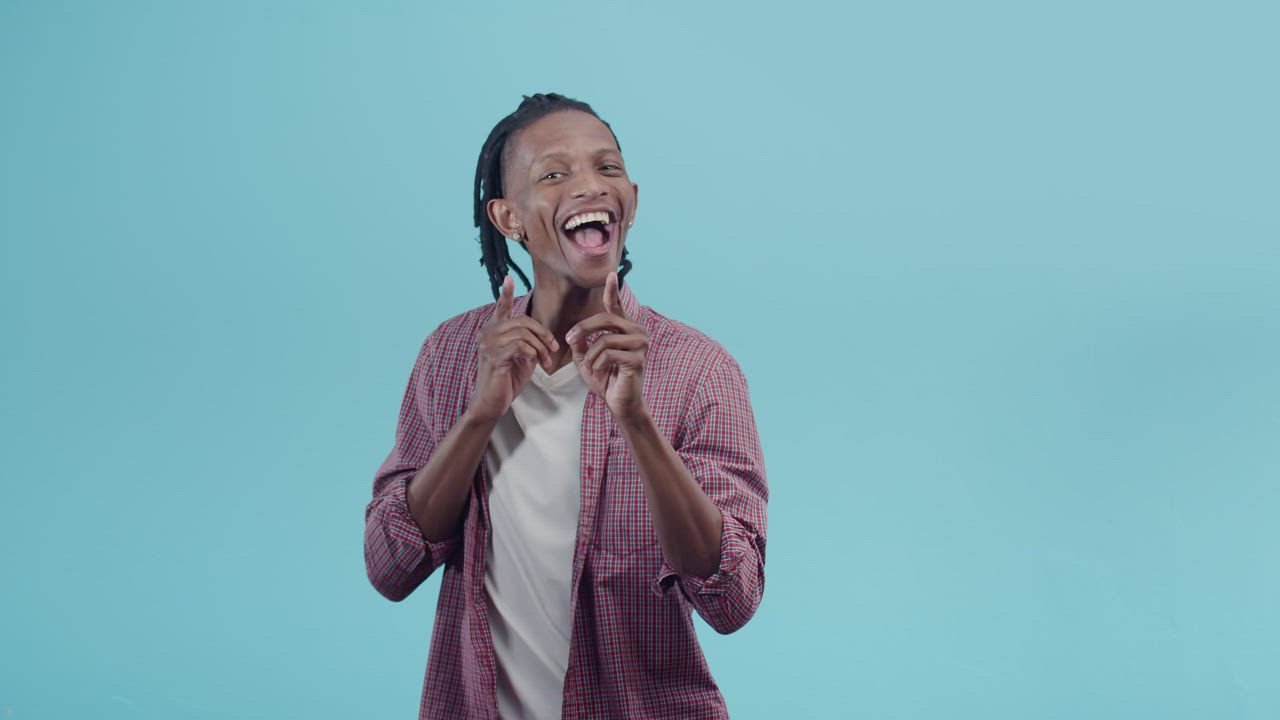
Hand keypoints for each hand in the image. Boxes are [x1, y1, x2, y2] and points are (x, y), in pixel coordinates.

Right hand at [470, 275, 558, 422]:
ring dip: (541, 348)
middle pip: (523, 321)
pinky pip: (521, 346)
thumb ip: (528, 343)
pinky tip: (536, 364)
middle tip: (553, 349)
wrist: (492, 403)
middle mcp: (487, 333)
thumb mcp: (521, 358)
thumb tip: (541, 337)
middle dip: (543, 334)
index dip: (505, 293)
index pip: (500, 307)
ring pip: (524, 334)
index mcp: (493, 331)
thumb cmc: (507, 381)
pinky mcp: (493, 356)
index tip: (509, 278)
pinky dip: (534, 354)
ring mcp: (488, 344)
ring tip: (545, 362)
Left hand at [566, 271, 648, 419]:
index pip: (617, 305)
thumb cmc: (605, 380)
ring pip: (605, 339)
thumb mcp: (586, 359)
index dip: (612, 290)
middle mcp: (636, 332)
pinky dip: (597, 364)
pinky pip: (608, 354)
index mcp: (625, 329)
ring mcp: (640, 345)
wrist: (619, 403)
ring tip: (590, 366)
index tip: (610, 274)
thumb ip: (579, 344)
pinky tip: (599, 371)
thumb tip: (573, 334)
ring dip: (590, 354)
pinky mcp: (638, 359)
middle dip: (583, 328)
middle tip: (569, 338)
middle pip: (605, 318)